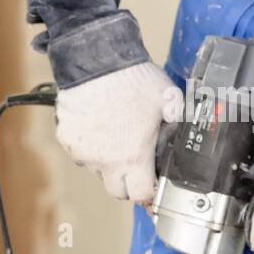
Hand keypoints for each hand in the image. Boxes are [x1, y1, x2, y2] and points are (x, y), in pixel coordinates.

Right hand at [55, 62, 178, 202]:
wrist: (97, 59)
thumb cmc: (134, 79)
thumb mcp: (170, 100)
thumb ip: (177, 123)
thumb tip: (185, 133)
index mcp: (135, 156)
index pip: (141, 195)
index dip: (149, 193)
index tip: (151, 186)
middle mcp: (107, 160)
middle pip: (117, 191)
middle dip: (128, 182)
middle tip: (134, 163)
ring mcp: (84, 151)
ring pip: (97, 171)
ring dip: (107, 163)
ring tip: (116, 136)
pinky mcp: (67, 138)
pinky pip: (79, 153)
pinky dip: (89, 146)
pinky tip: (98, 126)